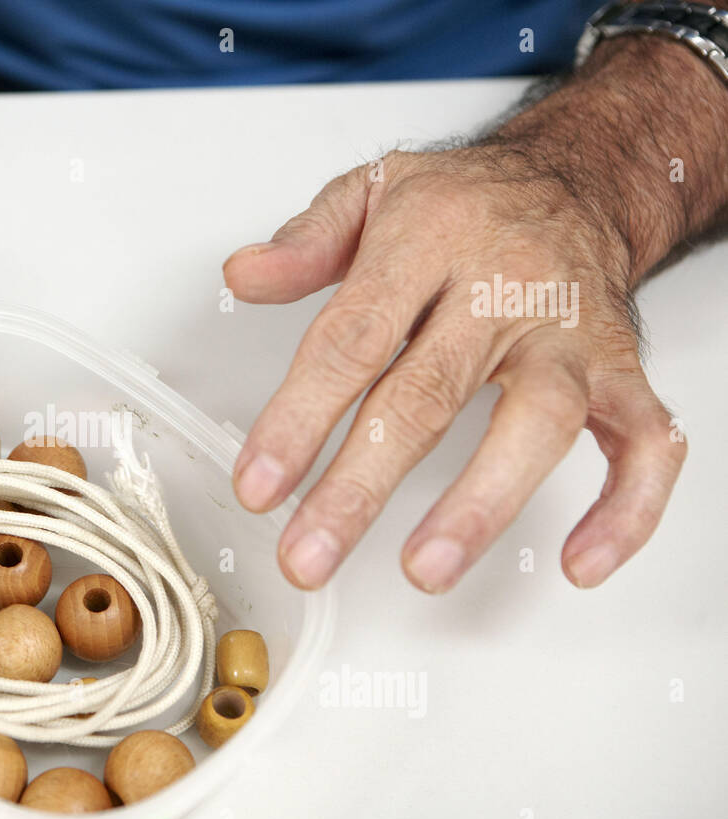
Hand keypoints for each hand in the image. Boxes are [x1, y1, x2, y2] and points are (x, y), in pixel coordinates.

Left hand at [223, 145, 685, 592]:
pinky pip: (647, 443)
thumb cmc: (465, 203)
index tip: (260, 486)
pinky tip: (580, 563)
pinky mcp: (622, 370)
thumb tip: (244, 276)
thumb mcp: (372, 191)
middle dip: (362, 486)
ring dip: (482, 503)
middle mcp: (505, 286)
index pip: (352, 340)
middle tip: (308, 555)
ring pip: (541, 422)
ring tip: (425, 569)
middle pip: (429, 395)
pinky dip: (627, 508)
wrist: (579, 178)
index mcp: (430, 240)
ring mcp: (570, 333)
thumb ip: (305, 241)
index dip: (300, 418)